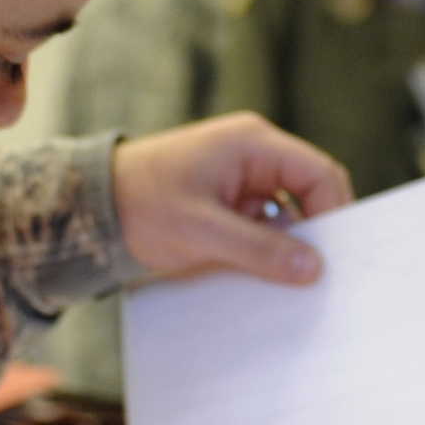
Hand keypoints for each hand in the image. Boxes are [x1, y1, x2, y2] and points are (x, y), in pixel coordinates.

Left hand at [114, 115, 352, 285]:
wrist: (89, 208)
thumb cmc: (139, 205)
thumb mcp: (200, 231)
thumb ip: (258, 249)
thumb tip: (311, 268)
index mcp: (253, 144)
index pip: (318, 174)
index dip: (334, 213)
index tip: (334, 257)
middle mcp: (254, 154)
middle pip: (310, 191)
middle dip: (316, 231)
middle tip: (320, 273)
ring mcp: (242, 177)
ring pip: (289, 211)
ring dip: (289, 243)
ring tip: (288, 280)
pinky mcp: (230, 200)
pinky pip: (265, 223)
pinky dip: (268, 247)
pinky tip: (263, 275)